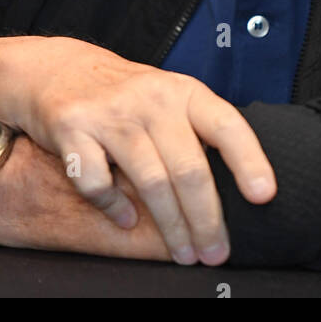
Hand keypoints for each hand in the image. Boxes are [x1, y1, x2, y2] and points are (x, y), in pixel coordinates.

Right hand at [4, 36, 275, 265]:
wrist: (57, 69)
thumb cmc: (126, 95)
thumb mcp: (168, 97)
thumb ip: (195, 132)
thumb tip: (235, 189)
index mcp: (183, 92)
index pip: (225, 125)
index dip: (249, 160)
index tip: (263, 195)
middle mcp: (151, 99)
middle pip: (189, 168)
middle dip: (206, 219)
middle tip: (215, 252)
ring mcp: (111, 114)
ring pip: (151, 182)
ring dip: (171, 225)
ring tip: (183, 252)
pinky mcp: (73, 129)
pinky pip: (99, 183)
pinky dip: (115, 209)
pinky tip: (126, 220)